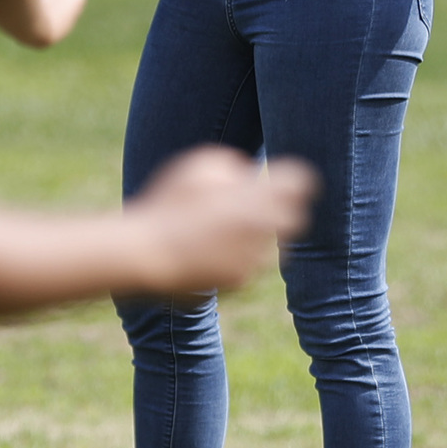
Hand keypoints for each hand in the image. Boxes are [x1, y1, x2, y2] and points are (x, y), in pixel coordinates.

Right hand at [131, 147, 316, 294]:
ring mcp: (254, 259)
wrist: (146, 254)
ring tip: (222, 231)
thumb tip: (247, 177)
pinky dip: (237, 258)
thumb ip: (231, 166)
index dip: (291, 179)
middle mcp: (262, 229)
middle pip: (295, 218)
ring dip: (258, 237)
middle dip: (280, 211)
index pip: (300, 182)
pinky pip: (250, 266)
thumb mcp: (196, 168)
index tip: (280, 180)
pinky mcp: (241, 281)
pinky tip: (208, 250)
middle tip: (254, 206)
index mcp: (254, 197)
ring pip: (274, 246)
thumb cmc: (166, 205)